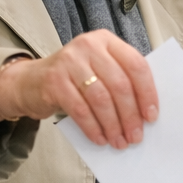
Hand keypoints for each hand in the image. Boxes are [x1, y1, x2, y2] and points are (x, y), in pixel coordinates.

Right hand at [0, 30, 157, 148]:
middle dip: (130, 115)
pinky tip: (100, 139)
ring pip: (101, 99)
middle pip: (119, 84)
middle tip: (136, 136)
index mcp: (106, 40)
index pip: (135, 64)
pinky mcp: (54, 81)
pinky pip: (80, 109)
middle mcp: (88, 46)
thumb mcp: (99, 69)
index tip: (152, 116)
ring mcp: (69, 61)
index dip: (147, 93)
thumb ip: (121, 80)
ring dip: (113, 125)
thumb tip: (147, 112)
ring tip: (119, 141)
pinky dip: (93, 128)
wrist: (30, 81)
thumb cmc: (75, 78)